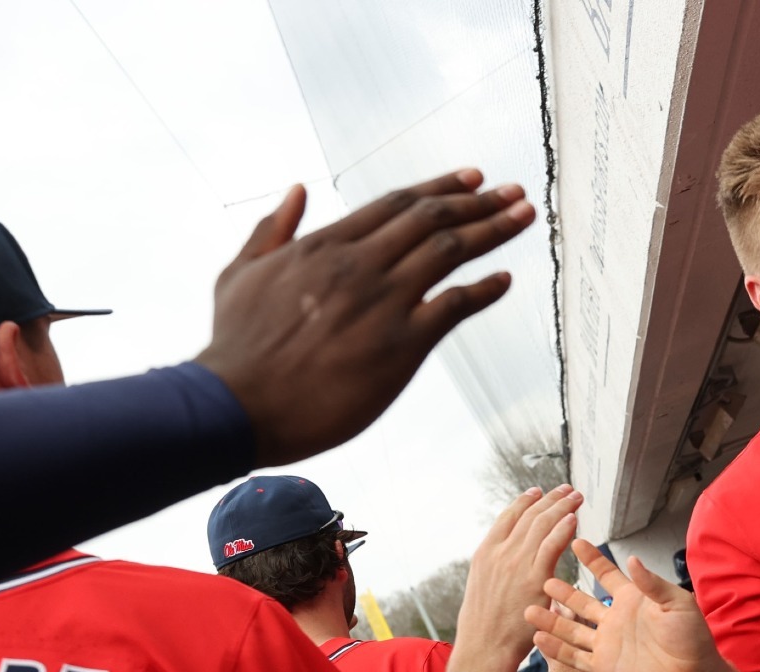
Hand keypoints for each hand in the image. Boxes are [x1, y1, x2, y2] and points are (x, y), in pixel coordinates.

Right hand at [195, 170, 535, 465]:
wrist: (237, 406)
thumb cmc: (235, 346)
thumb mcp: (240, 273)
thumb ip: (271, 229)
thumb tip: (297, 190)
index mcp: (324, 246)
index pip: (395, 204)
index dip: (441, 188)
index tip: (473, 178)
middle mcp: (359, 265)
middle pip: (432, 219)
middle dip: (480, 201)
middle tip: (514, 191)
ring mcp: (382, 302)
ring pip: (450, 251)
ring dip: (494, 230)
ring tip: (524, 215)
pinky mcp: (401, 344)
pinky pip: (455, 305)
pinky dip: (485, 290)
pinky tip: (506, 280)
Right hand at [454, 486, 582, 671]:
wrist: (484, 646)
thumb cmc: (485, 623)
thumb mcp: (482, 584)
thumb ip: (497, 566)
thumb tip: (510, 557)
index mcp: (485, 552)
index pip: (508, 517)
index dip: (525, 501)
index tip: (538, 492)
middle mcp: (500, 553)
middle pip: (529, 516)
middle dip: (550, 499)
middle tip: (567, 490)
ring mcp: (517, 564)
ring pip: (542, 525)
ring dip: (561, 507)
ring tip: (576, 497)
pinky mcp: (534, 578)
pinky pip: (552, 545)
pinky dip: (563, 529)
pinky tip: (573, 518)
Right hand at [526, 541, 721, 671]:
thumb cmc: (692, 638)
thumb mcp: (677, 603)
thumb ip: (651, 584)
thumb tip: (632, 559)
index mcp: (632, 600)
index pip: (607, 575)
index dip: (592, 560)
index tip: (574, 541)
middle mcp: (615, 620)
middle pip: (582, 602)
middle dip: (563, 592)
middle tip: (542, 579)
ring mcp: (607, 644)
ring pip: (571, 629)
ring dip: (551, 620)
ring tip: (529, 609)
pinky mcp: (604, 667)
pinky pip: (574, 657)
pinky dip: (556, 649)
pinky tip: (538, 639)